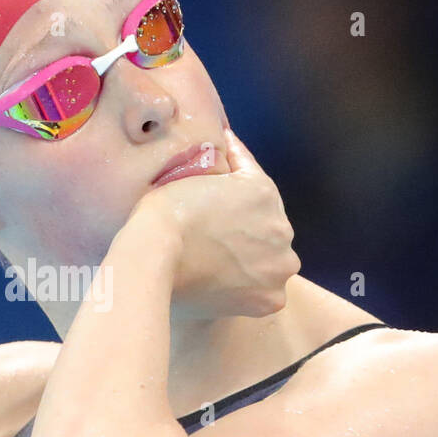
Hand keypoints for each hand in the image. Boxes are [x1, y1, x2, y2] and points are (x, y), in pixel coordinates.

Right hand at [131, 127, 299, 319]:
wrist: (155, 255)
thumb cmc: (166, 211)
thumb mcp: (192, 171)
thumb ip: (217, 162)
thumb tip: (225, 137)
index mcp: (265, 193)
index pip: (251, 184)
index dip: (230, 191)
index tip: (214, 195)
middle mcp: (282, 229)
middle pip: (264, 228)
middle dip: (244, 229)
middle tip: (211, 236)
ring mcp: (279, 266)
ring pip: (267, 262)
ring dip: (250, 262)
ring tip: (216, 265)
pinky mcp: (269, 299)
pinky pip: (260, 292)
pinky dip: (245, 290)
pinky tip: (222, 285)